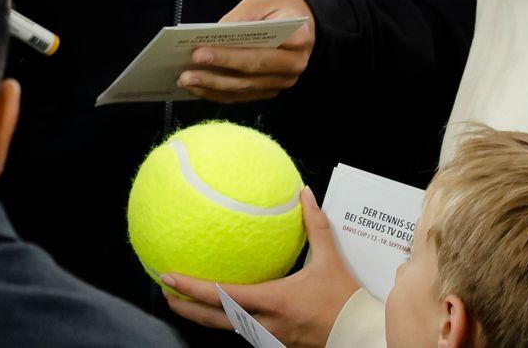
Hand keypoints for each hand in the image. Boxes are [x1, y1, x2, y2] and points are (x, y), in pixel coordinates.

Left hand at [161, 188, 359, 346]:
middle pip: (215, 320)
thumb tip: (305, 193)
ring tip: (185, 301)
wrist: (362, 336)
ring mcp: (270, 338)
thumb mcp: (330, 260)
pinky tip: (222, 309)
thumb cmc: (345, 300)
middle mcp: (266, 323)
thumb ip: (316, 225)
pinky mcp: (277, 343)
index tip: (169, 276)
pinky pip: (245, 332)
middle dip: (186, 307)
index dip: (192, 287)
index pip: (223, 296)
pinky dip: (227, 321)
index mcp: (274, 300)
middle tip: (165, 291)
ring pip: (228, 329)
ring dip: (204, 316)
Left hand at [180, 0, 314, 102]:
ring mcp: (284, 81)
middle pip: (250, 75)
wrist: (302, 19)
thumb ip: (239, 17)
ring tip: (185, 82)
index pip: (259, 51)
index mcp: (297, 38)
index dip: (228, 56)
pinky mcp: (272, 89)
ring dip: (212, 88)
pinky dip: (219, 94)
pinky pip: (244, 96)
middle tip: (185, 74)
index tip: (198, 53)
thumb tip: (213, 38)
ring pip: (244, 89)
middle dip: (214, 75)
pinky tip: (198, 88)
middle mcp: (294, 65)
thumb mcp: (260, 0)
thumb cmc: (279, 6)